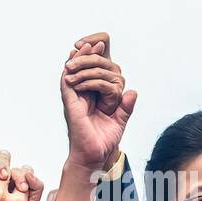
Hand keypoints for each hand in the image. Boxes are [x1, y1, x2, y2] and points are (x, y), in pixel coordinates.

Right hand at [61, 32, 136, 173]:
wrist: (94, 156)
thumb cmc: (103, 140)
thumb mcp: (119, 121)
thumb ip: (126, 107)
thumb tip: (133, 92)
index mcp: (93, 97)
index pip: (94, 74)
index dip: (97, 60)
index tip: (103, 47)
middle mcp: (82, 95)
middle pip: (84, 69)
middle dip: (91, 55)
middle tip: (97, 44)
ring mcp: (75, 98)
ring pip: (75, 72)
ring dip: (83, 58)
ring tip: (88, 45)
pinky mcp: (70, 103)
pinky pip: (68, 82)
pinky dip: (72, 70)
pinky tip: (76, 59)